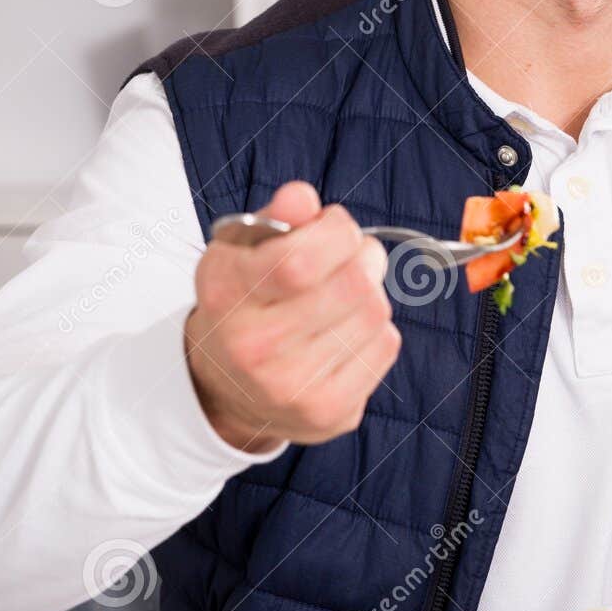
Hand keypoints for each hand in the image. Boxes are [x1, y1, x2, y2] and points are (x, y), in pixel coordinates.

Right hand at [183, 181, 399, 453]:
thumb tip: (302, 198)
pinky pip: (386, 346)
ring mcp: (292, 388)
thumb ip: (276, 218)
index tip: (335, 227)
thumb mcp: (242, 251)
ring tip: (346, 295)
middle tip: (351, 258)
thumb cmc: (244, 304)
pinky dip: (377, 329)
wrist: (229, 388)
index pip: (301, 260)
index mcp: (226, 295)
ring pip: (376, 312)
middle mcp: (253, 348)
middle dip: (363, 257)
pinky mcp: (330, 412)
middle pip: (352, 284)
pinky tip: (348, 331)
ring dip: (372, 293)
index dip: (337, 231)